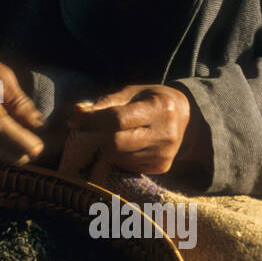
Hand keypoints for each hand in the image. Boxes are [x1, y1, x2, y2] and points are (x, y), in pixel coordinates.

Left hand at [66, 84, 190, 174]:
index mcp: (159, 108)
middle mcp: (165, 134)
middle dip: (98, 135)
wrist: (186, 119)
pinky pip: (127, 165)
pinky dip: (119, 155)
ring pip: (118, 156)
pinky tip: (126, 144)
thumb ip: (105, 102)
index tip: (74, 120)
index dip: (91, 121)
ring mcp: (164, 154)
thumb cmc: (152, 100)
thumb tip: (76, 111)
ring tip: (114, 133)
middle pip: (116, 143)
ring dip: (107, 146)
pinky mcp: (161, 167)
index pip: (117, 119)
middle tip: (91, 127)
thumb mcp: (132, 93)